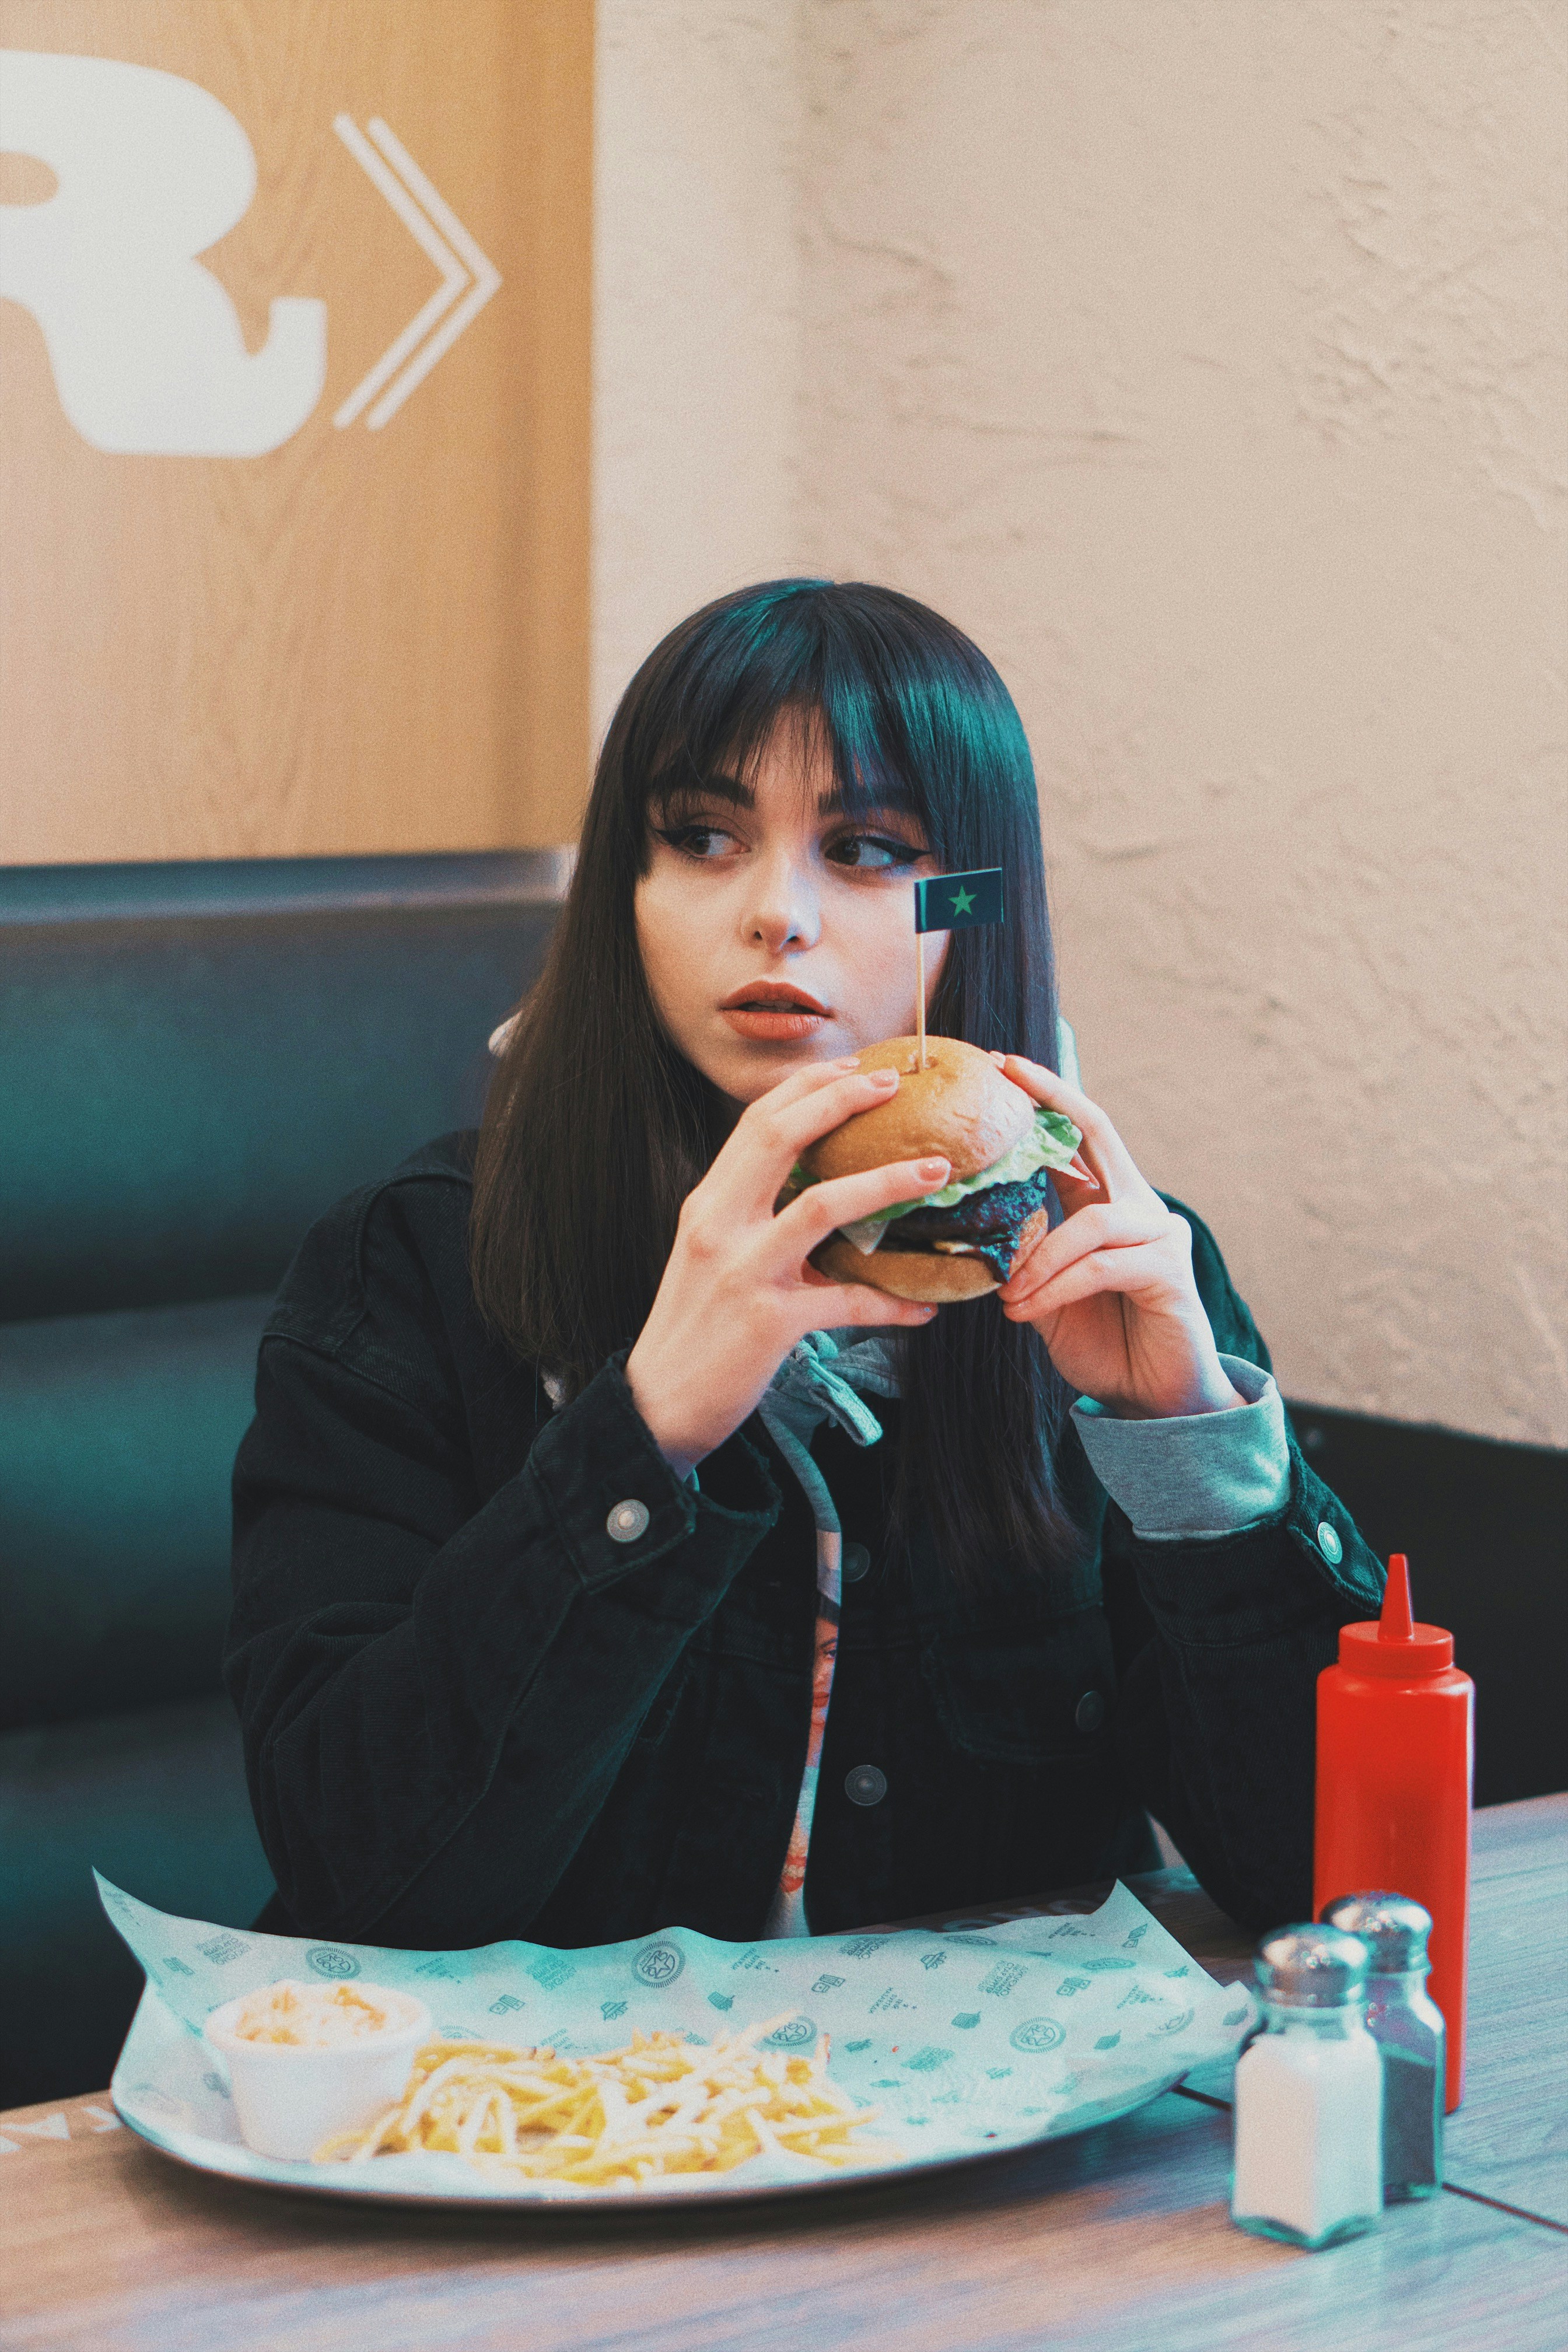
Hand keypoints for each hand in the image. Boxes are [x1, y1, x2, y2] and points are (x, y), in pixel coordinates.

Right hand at [625, 1060, 949, 1475]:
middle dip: (840, 1100)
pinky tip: (924, 1305)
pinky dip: (891, 1303)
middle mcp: (720, 1226)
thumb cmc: (694, 1329)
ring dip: (885, 1182)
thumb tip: (821, 1192)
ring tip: (935, 1169)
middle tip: (891, 1083)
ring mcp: (744, 1271)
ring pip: (821, 1205)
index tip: (853, 1067)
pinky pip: (846, 1302)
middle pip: (780, 1136)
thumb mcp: (713, 1257)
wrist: (659, 1403)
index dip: (807, 1086)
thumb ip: (754, 1220)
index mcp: (708, 1204)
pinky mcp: (769, 1322)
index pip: (755, 1123)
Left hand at [995, 1056, 1242, 1419]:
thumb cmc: (1099, 1340)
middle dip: (1052, 1102)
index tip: (1002, 1065)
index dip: (1045, 1096)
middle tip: (1006, 1082)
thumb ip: (1022, 1251)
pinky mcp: (1169, 1272)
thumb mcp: (1045, 1290)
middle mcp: (1137, 1206)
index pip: (1077, 1134)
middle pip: (1099, 1132)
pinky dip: (1055, 1286)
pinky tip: (1025, 1312)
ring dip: (1039, 1258)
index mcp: (1106, 1202)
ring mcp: (1160, 1235)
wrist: (1152, 1398)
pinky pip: (1100, 1266)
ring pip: (1090, 1222)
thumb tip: (966, 1222)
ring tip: (1007, 1296)